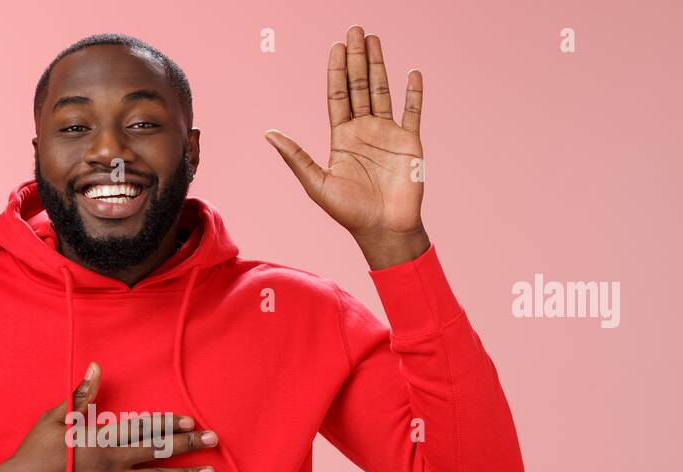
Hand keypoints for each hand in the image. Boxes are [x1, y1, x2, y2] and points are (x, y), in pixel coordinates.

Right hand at [0, 361, 219, 471]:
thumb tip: (95, 368)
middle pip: (158, 451)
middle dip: (188, 445)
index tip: (191, 421)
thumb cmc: (34, 453)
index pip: (143, 427)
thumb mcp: (54, 419)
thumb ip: (80, 396)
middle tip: (213, 442)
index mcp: (101, 438)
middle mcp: (113, 463)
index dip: (169, 423)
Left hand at [264, 24, 429, 268]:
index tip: (336, 47)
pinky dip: (413, 93)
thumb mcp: (316, 183)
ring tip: (375, 39)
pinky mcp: (410, 142)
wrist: (383, 229)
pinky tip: (412, 73)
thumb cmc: (349, 212)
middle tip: (355, 30)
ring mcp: (388, 134)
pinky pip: (413, 111)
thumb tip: (268, 134)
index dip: (336, 71)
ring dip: (379, 65)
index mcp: (342, 138)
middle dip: (356, 58)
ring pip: (382, 91)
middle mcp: (364, 131)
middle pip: (359, 86)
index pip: (337, 96)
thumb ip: (296, 156)